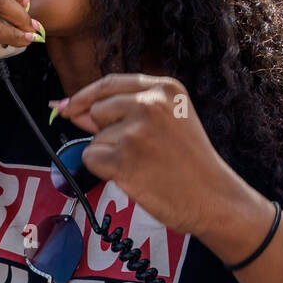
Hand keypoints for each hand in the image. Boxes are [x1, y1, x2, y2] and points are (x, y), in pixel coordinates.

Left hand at [56, 73, 254, 236]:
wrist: (215, 199)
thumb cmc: (190, 164)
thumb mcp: (170, 120)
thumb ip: (124, 110)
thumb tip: (73, 109)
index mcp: (165, 88)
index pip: (110, 83)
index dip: (85, 95)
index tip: (68, 105)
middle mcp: (150, 103)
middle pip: (98, 110)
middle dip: (106, 132)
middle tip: (140, 151)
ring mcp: (136, 130)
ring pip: (95, 138)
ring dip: (111, 155)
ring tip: (146, 165)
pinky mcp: (123, 158)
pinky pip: (91, 159)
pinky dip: (105, 172)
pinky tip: (135, 176)